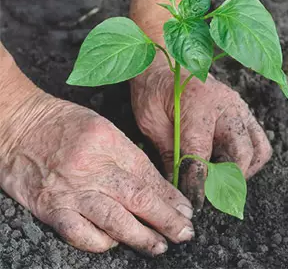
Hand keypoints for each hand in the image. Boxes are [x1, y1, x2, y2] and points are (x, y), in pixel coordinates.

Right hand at [0, 89, 194, 254]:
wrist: (17, 124)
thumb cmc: (64, 125)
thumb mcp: (104, 130)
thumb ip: (129, 158)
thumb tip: (159, 188)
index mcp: (110, 143)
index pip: (149, 176)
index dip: (170, 198)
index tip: (186, 212)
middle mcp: (92, 167)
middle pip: (138, 199)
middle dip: (167, 220)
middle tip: (184, 233)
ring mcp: (70, 190)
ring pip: (114, 220)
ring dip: (141, 237)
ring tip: (159, 245)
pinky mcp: (50, 208)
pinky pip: (80, 233)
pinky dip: (100, 243)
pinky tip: (113, 242)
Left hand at [130, 56, 271, 207]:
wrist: (166, 59)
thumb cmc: (154, 89)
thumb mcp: (150, 122)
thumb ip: (167, 154)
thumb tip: (176, 187)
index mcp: (197, 108)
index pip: (201, 156)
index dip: (197, 184)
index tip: (194, 203)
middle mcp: (226, 107)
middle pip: (241, 155)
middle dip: (226, 181)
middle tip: (209, 194)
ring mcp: (239, 108)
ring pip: (258, 149)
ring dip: (243, 171)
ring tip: (221, 179)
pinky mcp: (244, 111)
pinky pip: (259, 139)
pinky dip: (249, 158)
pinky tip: (227, 163)